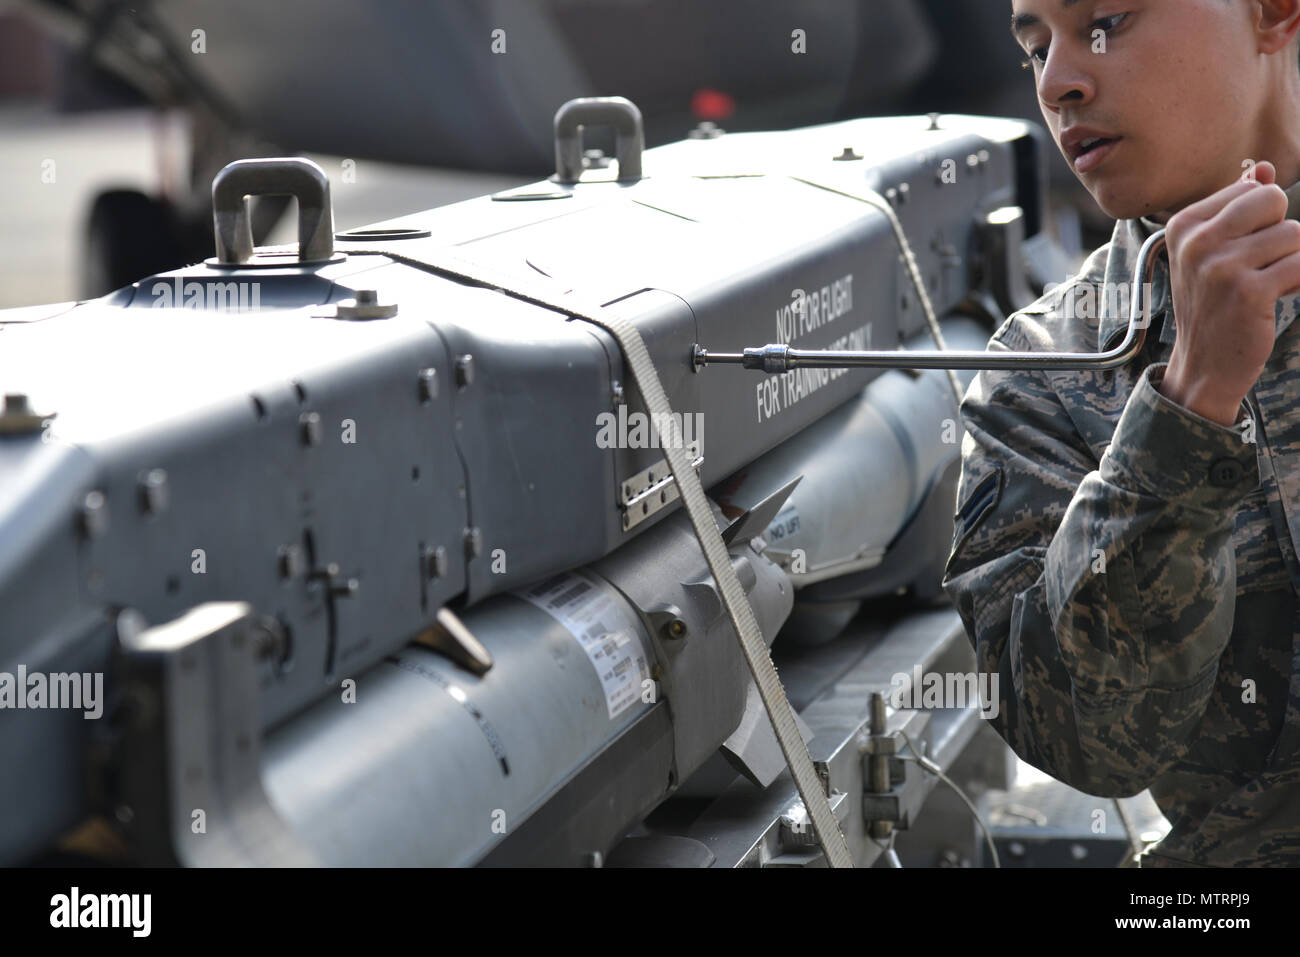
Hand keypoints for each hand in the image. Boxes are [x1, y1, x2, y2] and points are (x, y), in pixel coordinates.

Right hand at [1159, 161, 1299, 425]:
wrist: (1203, 365)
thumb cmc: (1213, 304)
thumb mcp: (1212, 252)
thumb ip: (1237, 206)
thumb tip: (1263, 169)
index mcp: (1184, 225)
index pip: (1252, 189)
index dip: (1261, 220)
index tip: (1241, 251)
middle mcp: (1197, 242)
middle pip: (1273, 201)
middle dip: (1281, 232)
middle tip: (1261, 264)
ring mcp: (1220, 267)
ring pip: (1294, 234)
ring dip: (1291, 262)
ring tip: (1266, 285)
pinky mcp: (1248, 292)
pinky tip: (1278, 297)